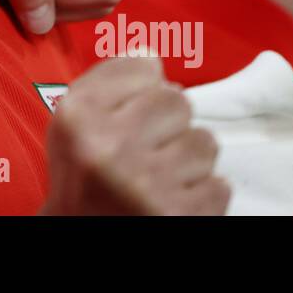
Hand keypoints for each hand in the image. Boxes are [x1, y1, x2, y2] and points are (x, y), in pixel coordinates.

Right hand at [41, 57, 228, 214]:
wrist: (80, 234)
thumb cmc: (81, 174)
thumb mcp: (73, 120)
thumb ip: (108, 81)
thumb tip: (152, 58)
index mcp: (78, 117)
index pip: (144, 68)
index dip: (143, 90)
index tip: (131, 110)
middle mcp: (109, 148)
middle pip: (178, 101)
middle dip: (168, 123)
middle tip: (147, 146)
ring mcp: (146, 186)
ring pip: (205, 142)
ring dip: (189, 159)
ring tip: (162, 174)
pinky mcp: (177, 217)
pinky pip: (220, 185)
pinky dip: (202, 192)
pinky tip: (174, 197)